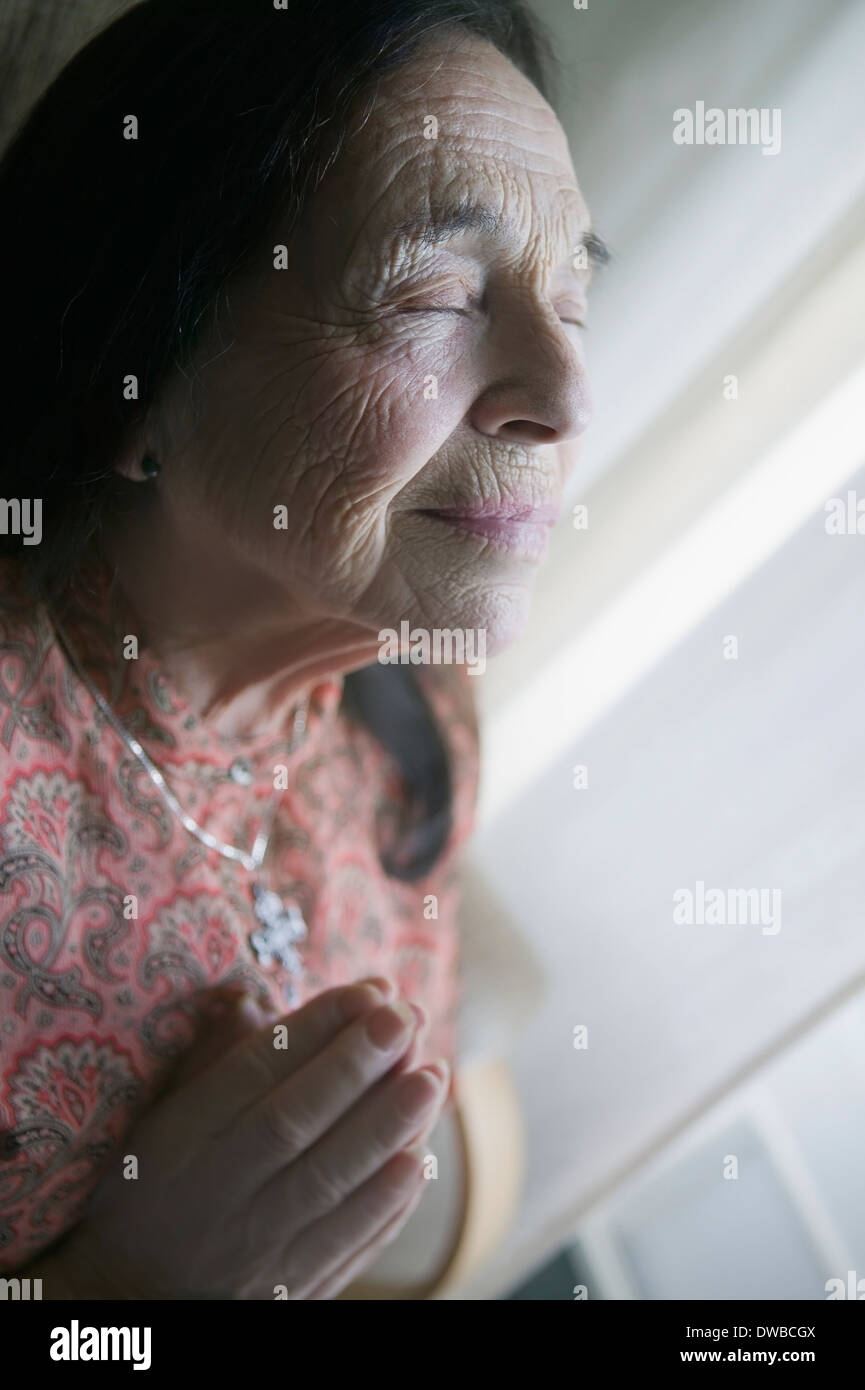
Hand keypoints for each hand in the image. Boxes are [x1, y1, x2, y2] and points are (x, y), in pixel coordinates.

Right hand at [48, 980, 448, 1298]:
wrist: (133, 1296)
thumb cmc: (154, 1187)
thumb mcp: (161, 1118)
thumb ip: (210, 1060)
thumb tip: (255, 999)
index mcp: (183, 1138)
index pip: (254, 1072)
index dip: (316, 1027)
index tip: (370, 990)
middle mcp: (217, 1191)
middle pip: (294, 1121)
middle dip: (357, 1064)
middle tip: (409, 1016)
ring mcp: (254, 1246)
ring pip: (328, 1182)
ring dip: (388, 1125)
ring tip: (433, 1074)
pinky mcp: (289, 1289)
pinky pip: (345, 1244)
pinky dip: (387, 1203)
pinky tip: (421, 1157)